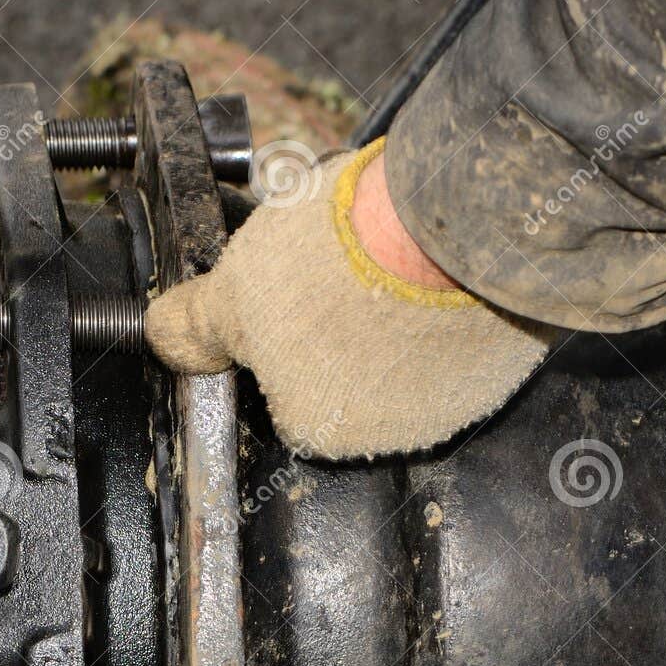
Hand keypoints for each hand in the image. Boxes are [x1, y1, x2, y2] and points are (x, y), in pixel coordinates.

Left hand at [144, 141, 556, 458]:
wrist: (444, 228)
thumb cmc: (334, 262)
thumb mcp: (234, 289)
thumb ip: (194, 326)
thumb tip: (160, 335)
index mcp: (316, 429)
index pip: (286, 391)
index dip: (285, 335)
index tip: (295, 293)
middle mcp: (389, 437)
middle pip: (351, 378)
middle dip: (344, 326)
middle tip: (341, 270)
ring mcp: (455, 406)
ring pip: (411, 361)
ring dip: (401, 318)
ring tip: (391, 261)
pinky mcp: (504, 368)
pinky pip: (466, 341)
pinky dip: (453, 309)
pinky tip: (437, 269)